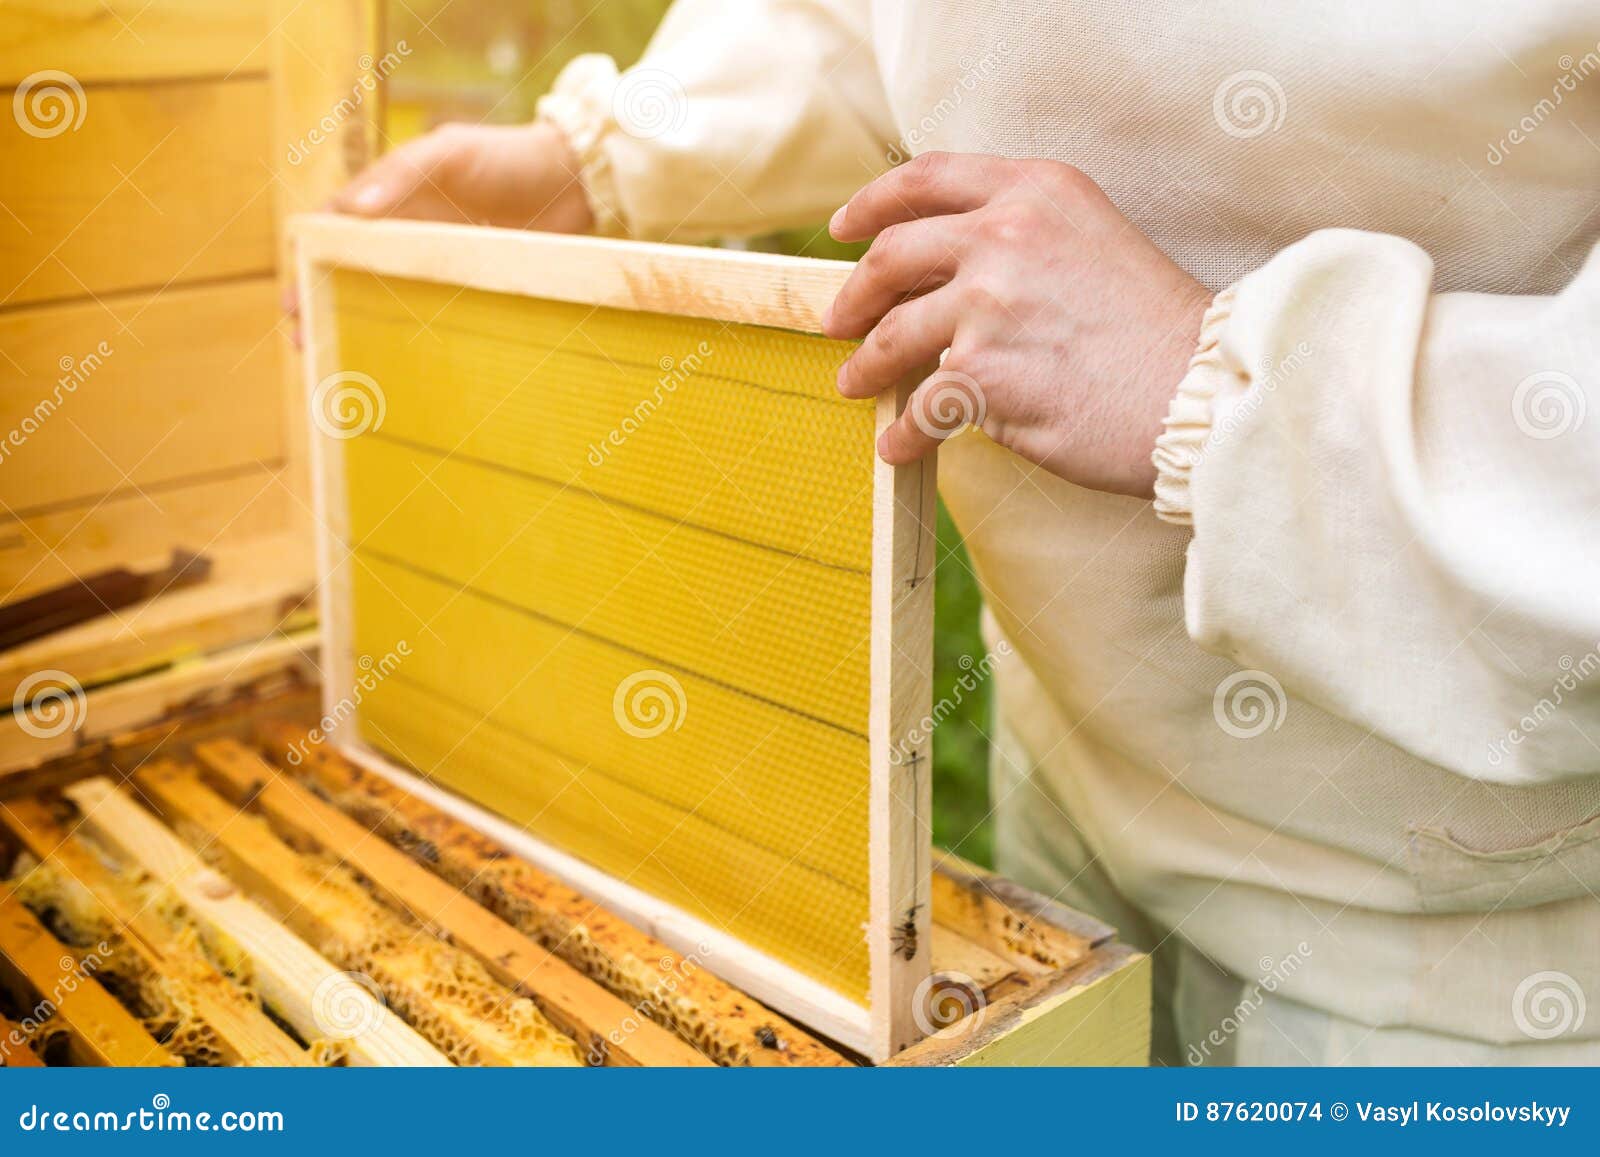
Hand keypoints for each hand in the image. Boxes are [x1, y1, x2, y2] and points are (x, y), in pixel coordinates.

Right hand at [284, 121, 593, 343]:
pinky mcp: (472, 289)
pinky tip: (407, 368)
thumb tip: (351, 210)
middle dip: (324, 308)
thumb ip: (402, 173)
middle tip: (308, 348)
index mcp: (388, 197)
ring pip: (389, 302)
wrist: (575, 181)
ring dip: (365, 330)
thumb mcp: (451, 153)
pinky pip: (438, 317)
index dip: (305, 266)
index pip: (329, 232)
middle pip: (351, 275)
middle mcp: (405, 234)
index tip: (293, 304)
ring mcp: (438, 265)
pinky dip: (418, 341)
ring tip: (347, 365)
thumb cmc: (508, 156)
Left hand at [823, 152, 1211, 499]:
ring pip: (895, 336)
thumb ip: (1020, 240)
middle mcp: (1006, 236)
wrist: (1199, 391)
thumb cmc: (1155, 330)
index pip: (929, 177)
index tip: (846, 227)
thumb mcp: (1091, 241)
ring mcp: (989, 305)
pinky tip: (898, 448)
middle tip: (839, 319)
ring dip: (866, 365)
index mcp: (1035, 192)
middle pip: (894, 255)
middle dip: (855, 293)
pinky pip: (920, 408)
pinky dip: (903, 435)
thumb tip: (942, 275)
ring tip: (857, 383)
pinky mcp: (983, 375)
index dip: (875, 202)